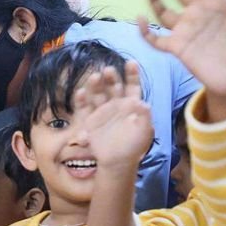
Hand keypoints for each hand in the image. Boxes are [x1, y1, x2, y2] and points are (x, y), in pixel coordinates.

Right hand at [73, 60, 153, 174]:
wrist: (117, 163)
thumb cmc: (133, 148)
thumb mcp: (144, 132)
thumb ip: (144, 117)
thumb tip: (144, 103)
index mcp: (131, 105)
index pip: (132, 86)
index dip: (132, 75)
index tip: (131, 63)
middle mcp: (116, 105)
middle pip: (113, 86)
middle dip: (112, 77)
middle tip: (108, 71)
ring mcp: (102, 111)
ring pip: (98, 93)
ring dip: (96, 84)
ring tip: (95, 77)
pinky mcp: (90, 120)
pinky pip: (84, 107)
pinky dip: (81, 100)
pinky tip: (81, 93)